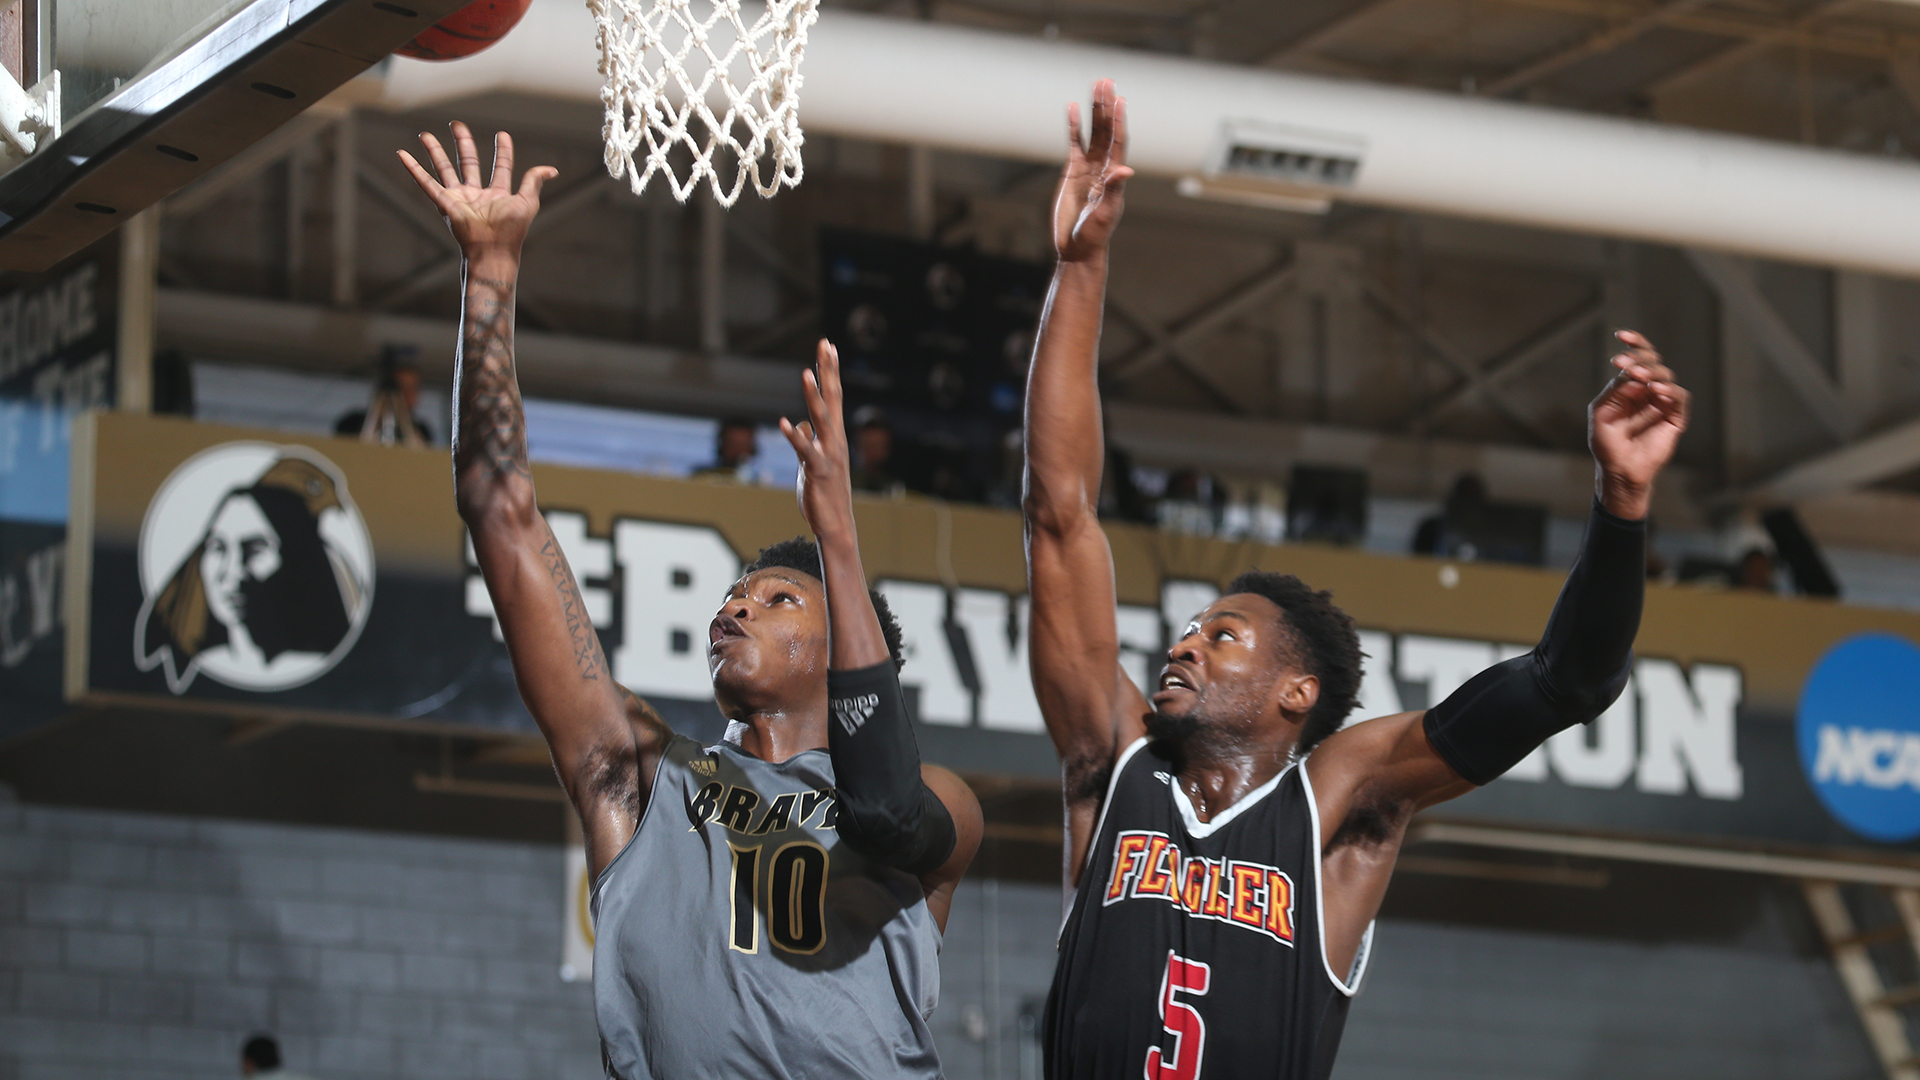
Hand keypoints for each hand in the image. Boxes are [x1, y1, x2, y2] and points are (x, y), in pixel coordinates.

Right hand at [397, 122, 556, 260]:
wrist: (492, 250)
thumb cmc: (512, 231)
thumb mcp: (528, 202)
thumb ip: (534, 182)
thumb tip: (552, 169)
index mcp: (498, 194)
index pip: (501, 167)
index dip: (503, 151)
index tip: (503, 135)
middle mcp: (477, 195)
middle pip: (468, 162)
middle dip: (463, 143)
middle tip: (457, 124)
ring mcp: (459, 199)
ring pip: (444, 169)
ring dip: (434, 152)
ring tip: (425, 134)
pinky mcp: (444, 203)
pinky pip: (425, 183)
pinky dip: (413, 169)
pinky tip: (402, 155)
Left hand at [780, 340, 855, 538]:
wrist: (835, 524)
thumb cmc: (824, 492)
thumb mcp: (813, 460)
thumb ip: (808, 439)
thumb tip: (798, 424)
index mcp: (834, 435)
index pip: (834, 396)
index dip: (830, 370)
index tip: (828, 345)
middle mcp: (835, 440)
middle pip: (833, 398)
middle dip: (828, 371)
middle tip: (825, 344)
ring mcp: (829, 454)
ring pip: (822, 419)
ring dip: (813, 396)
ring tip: (805, 373)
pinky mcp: (818, 471)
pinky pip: (805, 450)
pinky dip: (794, 436)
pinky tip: (783, 422)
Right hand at [1052, 80, 1132, 263]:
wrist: (1076, 248)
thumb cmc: (1095, 235)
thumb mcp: (1106, 214)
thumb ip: (1114, 191)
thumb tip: (1125, 170)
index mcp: (1115, 175)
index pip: (1118, 141)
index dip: (1119, 120)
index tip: (1119, 98)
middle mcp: (1104, 167)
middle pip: (1107, 130)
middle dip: (1106, 105)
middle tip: (1105, 81)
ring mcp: (1089, 167)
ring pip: (1093, 132)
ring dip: (1094, 110)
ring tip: (1095, 85)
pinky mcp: (1073, 171)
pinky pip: (1075, 143)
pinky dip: (1075, 126)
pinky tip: (1073, 108)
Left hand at [1589, 330, 1689, 519]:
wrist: (1619, 470)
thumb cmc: (1607, 443)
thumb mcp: (1602, 412)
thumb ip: (1615, 391)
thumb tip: (1632, 374)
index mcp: (1631, 386)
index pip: (1637, 358)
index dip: (1633, 344)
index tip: (1620, 335)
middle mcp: (1648, 391)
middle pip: (1653, 362)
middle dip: (1640, 357)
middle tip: (1625, 363)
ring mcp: (1663, 403)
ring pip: (1665, 376)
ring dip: (1651, 372)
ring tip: (1637, 375)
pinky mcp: (1675, 417)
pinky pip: (1678, 398)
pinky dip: (1668, 390)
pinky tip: (1654, 390)